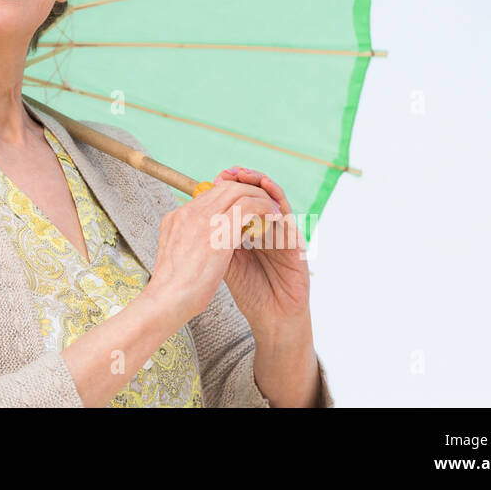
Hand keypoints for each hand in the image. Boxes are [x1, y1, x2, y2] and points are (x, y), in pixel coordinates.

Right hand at [138, 175, 283, 331]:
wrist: (165, 302)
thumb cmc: (172, 289)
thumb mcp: (177, 259)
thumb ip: (188, 245)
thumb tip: (202, 246)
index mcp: (176, 218)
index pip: (208, 195)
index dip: (230, 199)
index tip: (246, 211)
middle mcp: (188, 213)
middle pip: (224, 188)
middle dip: (248, 192)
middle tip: (264, 206)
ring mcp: (201, 220)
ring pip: (238, 192)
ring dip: (259, 199)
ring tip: (273, 212)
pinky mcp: (218, 232)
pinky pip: (247, 207)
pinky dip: (263, 209)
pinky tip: (274, 219)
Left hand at [215, 166, 311, 337]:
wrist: (270, 317)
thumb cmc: (248, 290)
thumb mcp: (225, 259)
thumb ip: (216, 238)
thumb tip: (194, 214)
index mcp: (249, 230)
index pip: (241, 201)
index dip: (230, 187)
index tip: (216, 177)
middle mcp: (267, 228)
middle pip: (258, 196)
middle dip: (245, 181)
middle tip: (232, 172)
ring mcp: (283, 235)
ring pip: (275, 202)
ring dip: (263, 186)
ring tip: (249, 176)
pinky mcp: (297, 246)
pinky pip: (290, 220)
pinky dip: (280, 205)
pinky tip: (269, 195)